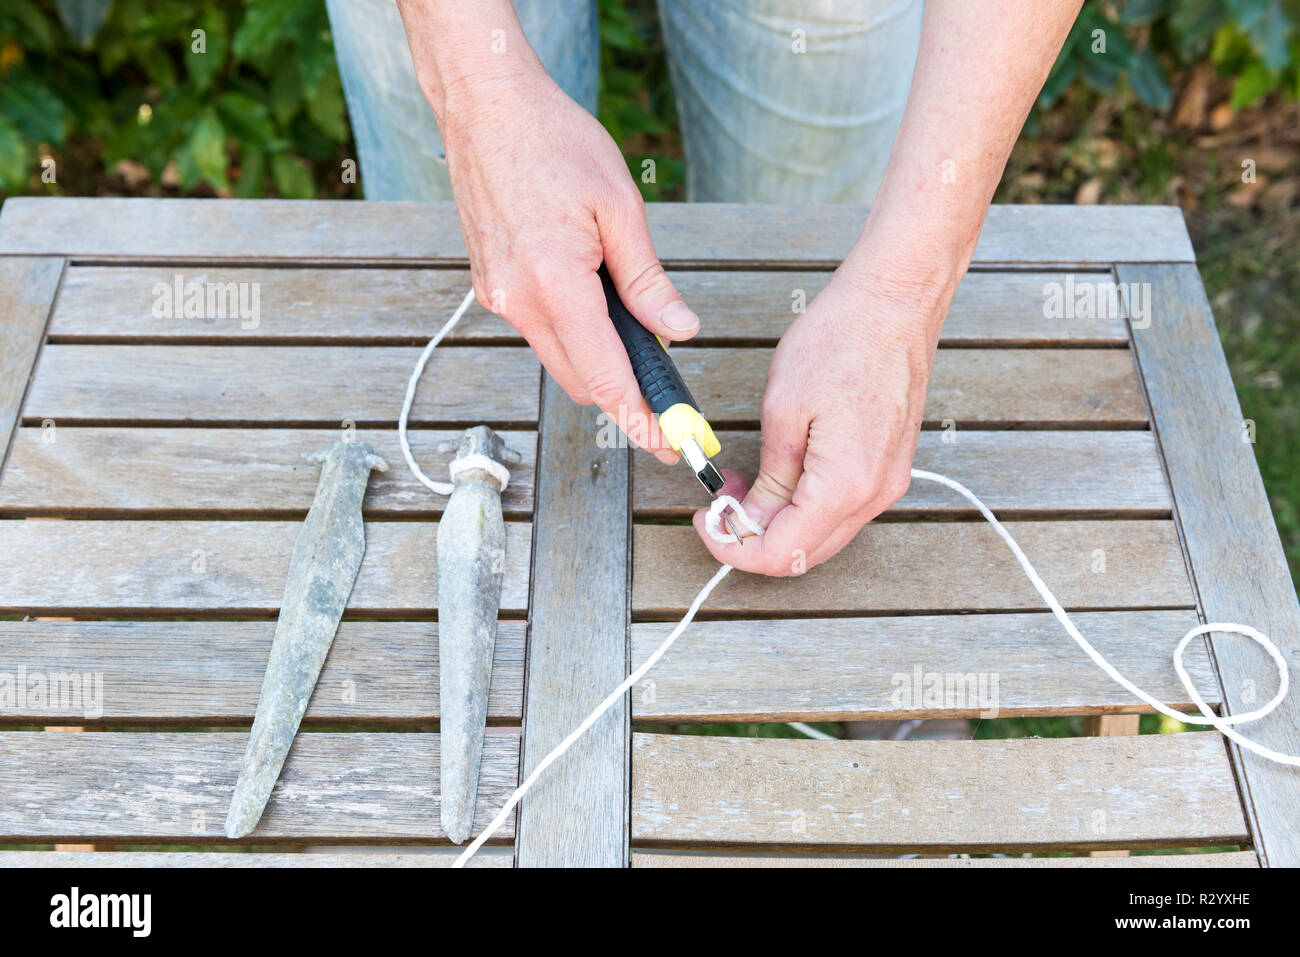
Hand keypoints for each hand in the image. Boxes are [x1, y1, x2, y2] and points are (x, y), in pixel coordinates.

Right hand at [437, 66, 694, 463]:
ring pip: (558, 357)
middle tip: (667, 412)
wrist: (486, 106)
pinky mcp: (490, 285)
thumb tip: (678, 330)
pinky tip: (599, 313)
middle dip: (623, 400)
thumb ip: (648, 280)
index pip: (604, 376)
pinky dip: (573, 336)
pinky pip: (539, 329)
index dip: (640, 418)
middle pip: (579, 379)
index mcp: (553, 283)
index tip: (669, 445)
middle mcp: (517, 300)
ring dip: (598, 366)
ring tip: (638, 354)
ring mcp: (498, 296)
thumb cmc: (553, 141)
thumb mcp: (620, 207)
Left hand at [693, 267, 947, 574]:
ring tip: (744, 485)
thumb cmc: (841, 340)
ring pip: (823, 535)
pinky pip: (842, 509)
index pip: (782, 554)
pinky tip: (779, 476)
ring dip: (778, 523)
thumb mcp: (784, 408)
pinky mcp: (889, 467)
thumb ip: (770, 477)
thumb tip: (751, 517)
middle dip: (753, 539)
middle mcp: (874, 495)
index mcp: (845, 485)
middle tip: (719, 504)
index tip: (706, 522)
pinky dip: (804, 506)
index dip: (735, 548)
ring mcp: (887, 483)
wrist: (895, 303)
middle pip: (805, 554)